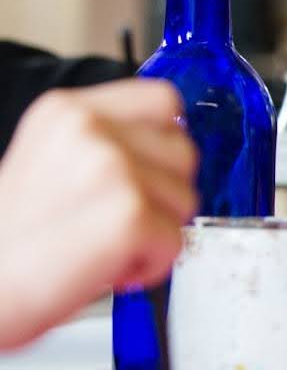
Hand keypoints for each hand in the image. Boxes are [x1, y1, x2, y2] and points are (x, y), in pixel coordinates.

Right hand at [0, 81, 198, 349]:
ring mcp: (113, 168)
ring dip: (156, 233)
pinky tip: (103, 268)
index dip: (165, 142)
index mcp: (68, 111)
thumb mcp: (48, 163)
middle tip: (116, 221)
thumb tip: (164, 149)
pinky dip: (148, 267)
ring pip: (186, 200)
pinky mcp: (129, 214)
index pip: (162, 100)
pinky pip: (176, 242)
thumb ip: (103, 146)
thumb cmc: (9, 242)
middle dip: (163, 194)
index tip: (151, 171)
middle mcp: (91, 129)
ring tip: (101, 246)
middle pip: (184, 152)